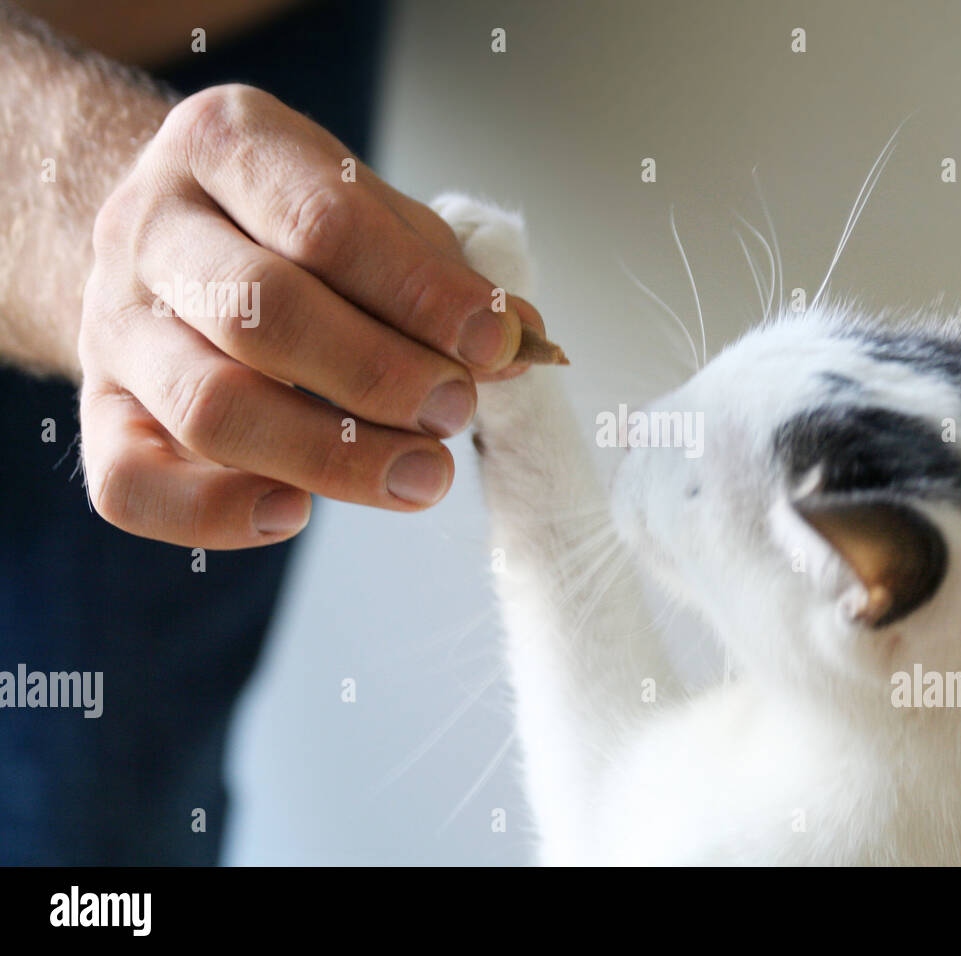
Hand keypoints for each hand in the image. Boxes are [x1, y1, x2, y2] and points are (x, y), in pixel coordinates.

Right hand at [78, 84, 542, 549]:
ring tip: (423, 476)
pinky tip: (295, 514)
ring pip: (209, 407)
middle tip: (457, 411)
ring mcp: (113, 324)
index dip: (419, 294)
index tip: (495, 345)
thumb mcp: (373, 212)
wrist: (171, 235)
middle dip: (379, 375)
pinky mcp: (97, 413)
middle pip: (261, 313)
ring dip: (331, 456)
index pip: (324, 223)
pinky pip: (128, 485)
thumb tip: (523, 346)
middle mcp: (150, 226)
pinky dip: (214, 512)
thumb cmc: (295, 226)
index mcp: (226, 146)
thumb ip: (442, 273)